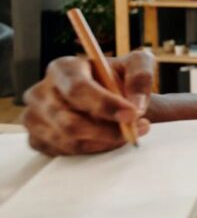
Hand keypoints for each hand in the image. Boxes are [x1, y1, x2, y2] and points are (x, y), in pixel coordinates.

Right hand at [22, 51, 153, 155]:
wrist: (112, 100)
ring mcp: (35, 118)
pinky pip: (64, 153)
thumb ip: (140, 77)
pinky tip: (107, 139)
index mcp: (63, 68)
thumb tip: (137, 105)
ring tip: (127, 133)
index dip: (106, 104)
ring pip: (69, 141)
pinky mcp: (36, 139)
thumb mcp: (136, 64)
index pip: (78, 89)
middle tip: (135, 130)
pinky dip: (92, 150)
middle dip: (108, 131)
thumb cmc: (120, 79)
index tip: (133, 114)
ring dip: (104, 142)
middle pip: (70, 122)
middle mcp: (41, 92)